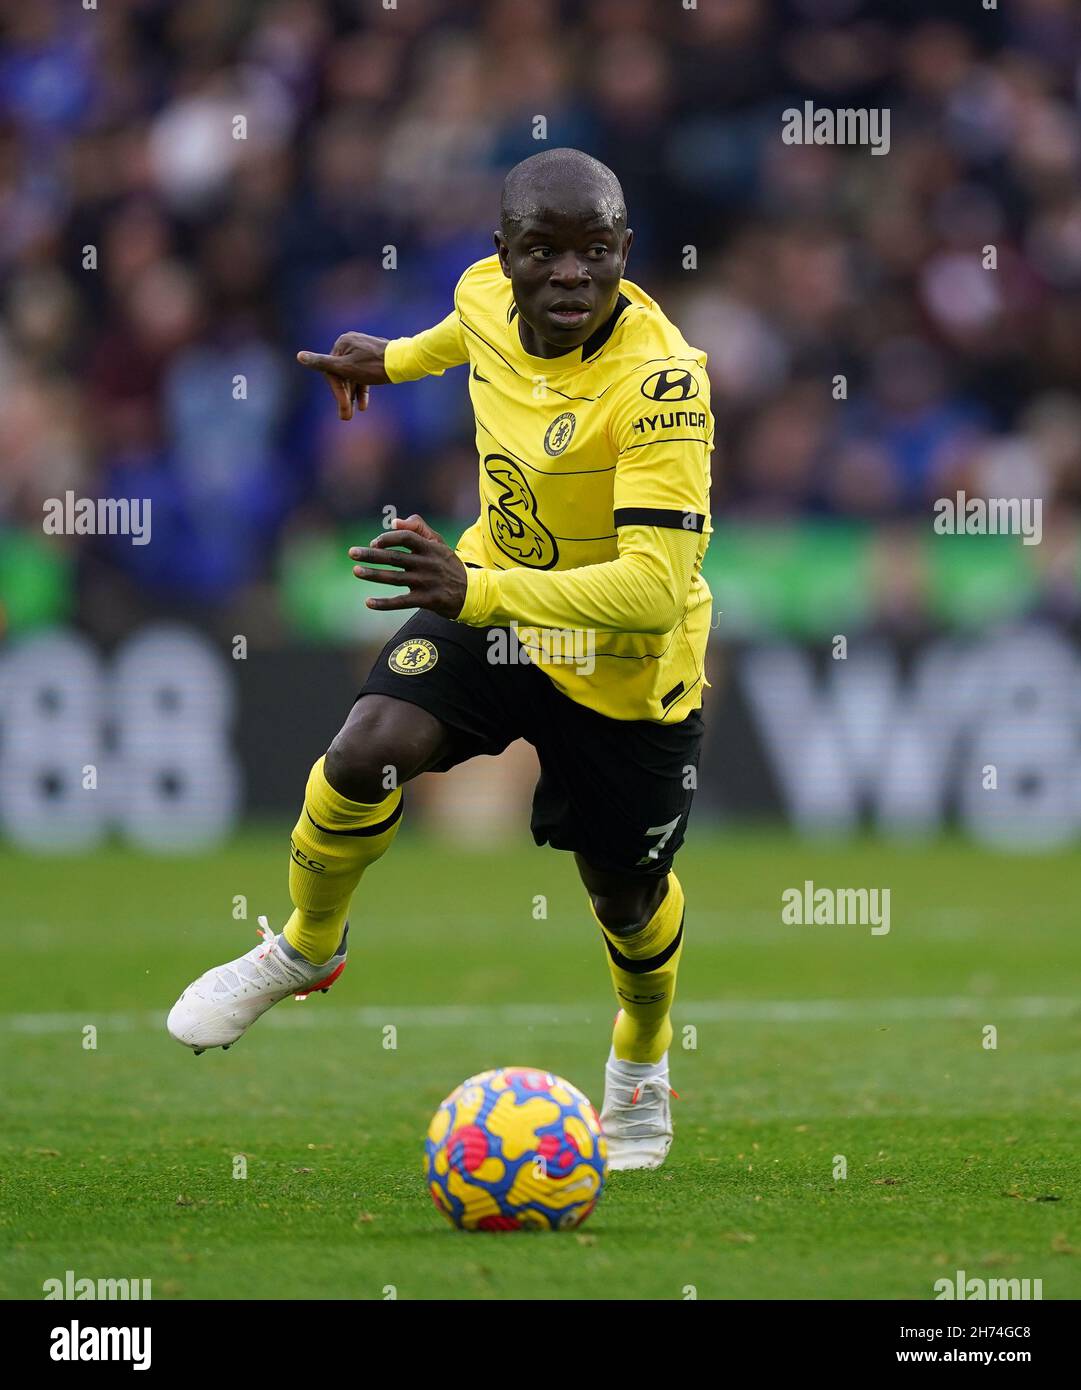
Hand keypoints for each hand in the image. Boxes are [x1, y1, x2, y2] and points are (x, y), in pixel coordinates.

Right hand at [297, 331, 390, 420]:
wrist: (405, 361)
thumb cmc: (374, 366)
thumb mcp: (346, 368)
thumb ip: (322, 363)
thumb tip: (299, 356)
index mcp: (342, 343)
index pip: (332, 370)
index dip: (337, 391)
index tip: (343, 408)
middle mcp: (351, 342)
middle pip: (342, 373)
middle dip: (345, 395)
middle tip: (347, 416)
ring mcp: (363, 348)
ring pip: (353, 375)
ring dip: (353, 394)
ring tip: (356, 411)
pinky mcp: (374, 356)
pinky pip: (363, 373)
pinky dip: (363, 388)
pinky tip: (363, 405)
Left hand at [349, 515, 467, 618]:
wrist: (471, 593)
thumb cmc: (448, 565)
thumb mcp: (439, 542)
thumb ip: (418, 528)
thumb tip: (393, 522)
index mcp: (430, 548)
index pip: (406, 538)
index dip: (388, 538)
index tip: (374, 543)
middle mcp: (427, 564)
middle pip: (395, 558)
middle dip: (371, 555)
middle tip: (351, 553)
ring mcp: (426, 583)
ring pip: (395, 579)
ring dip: (373, 575)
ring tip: (356, 571)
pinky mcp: (426, 600)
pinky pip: (401, 602)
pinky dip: (384, 604)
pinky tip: (368, 602)